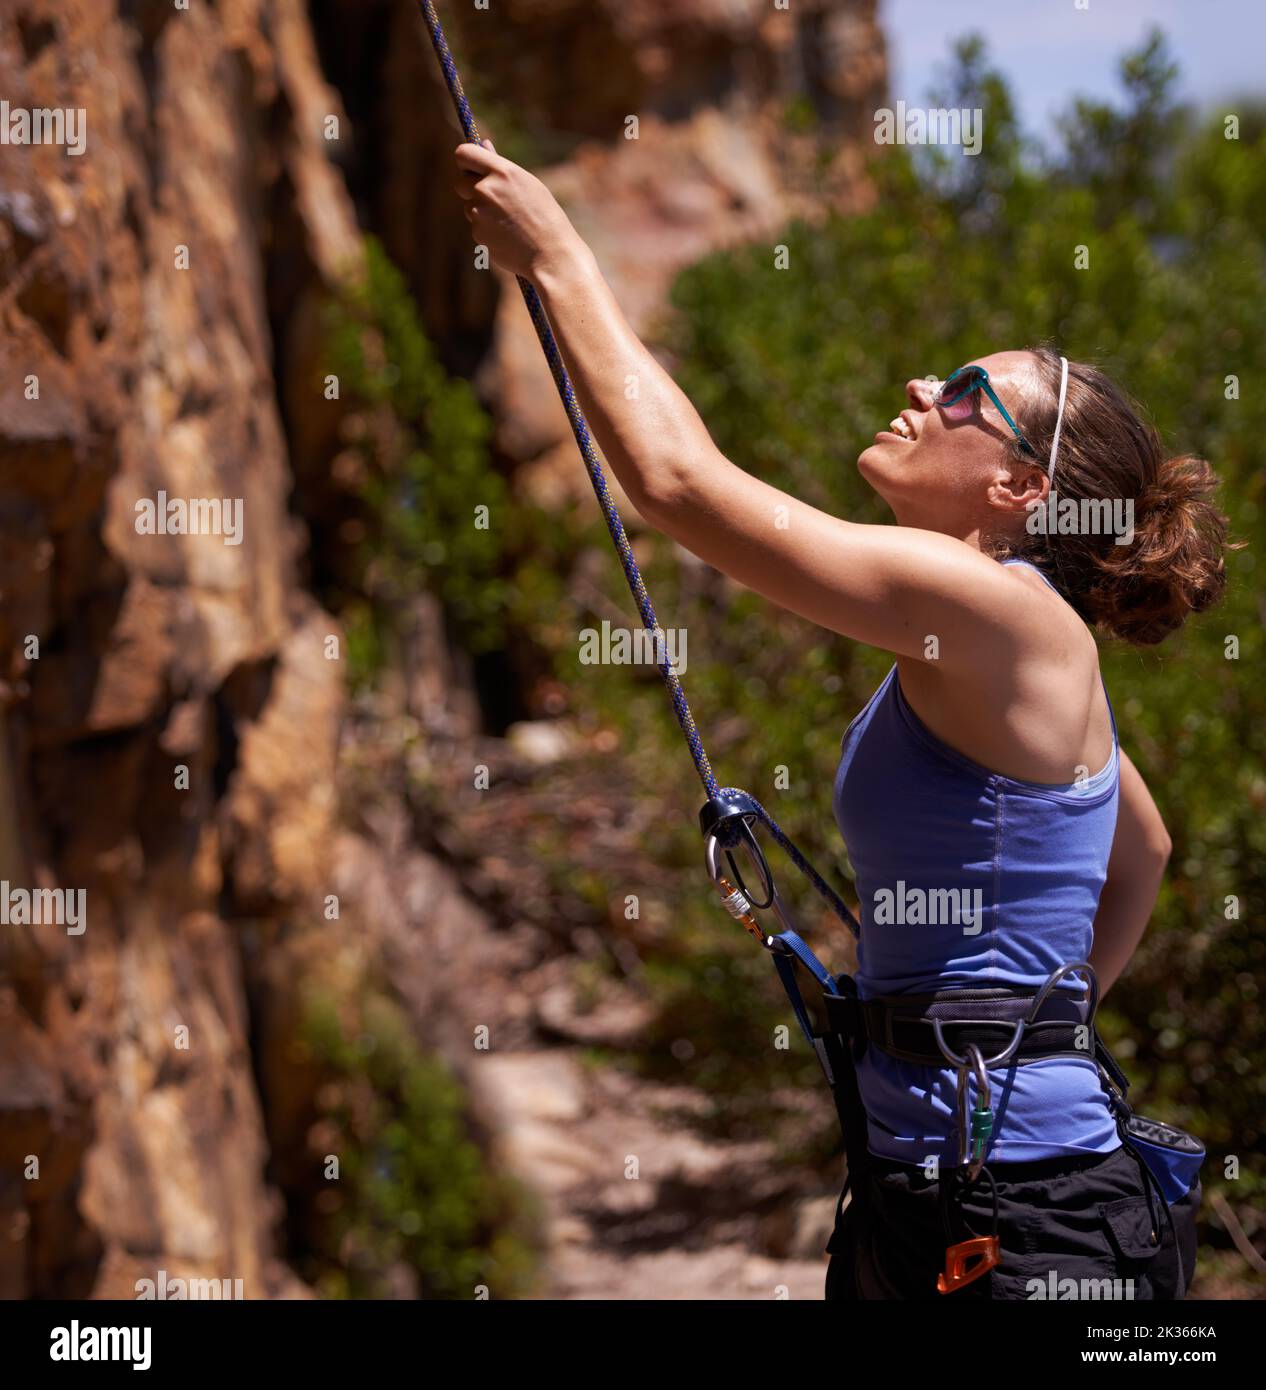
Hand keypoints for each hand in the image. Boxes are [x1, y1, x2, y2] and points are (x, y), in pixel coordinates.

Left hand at [453, 140, 582, 279]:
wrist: (550, 254)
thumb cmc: (545, 216)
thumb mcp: (528, 184)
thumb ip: (501, 167)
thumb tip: (483, 144)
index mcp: (502, 171)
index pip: (464, 154)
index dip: (465, 161)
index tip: (470, 168)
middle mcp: (486, 189)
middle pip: (460, 184)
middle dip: (471, 190)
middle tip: (494, 201)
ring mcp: (479, 212)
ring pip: (469, 208)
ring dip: (482, 213)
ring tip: (509, 223)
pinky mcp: (477, 233)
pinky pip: (476, 228)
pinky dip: (487, 231)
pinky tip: (508, 237)